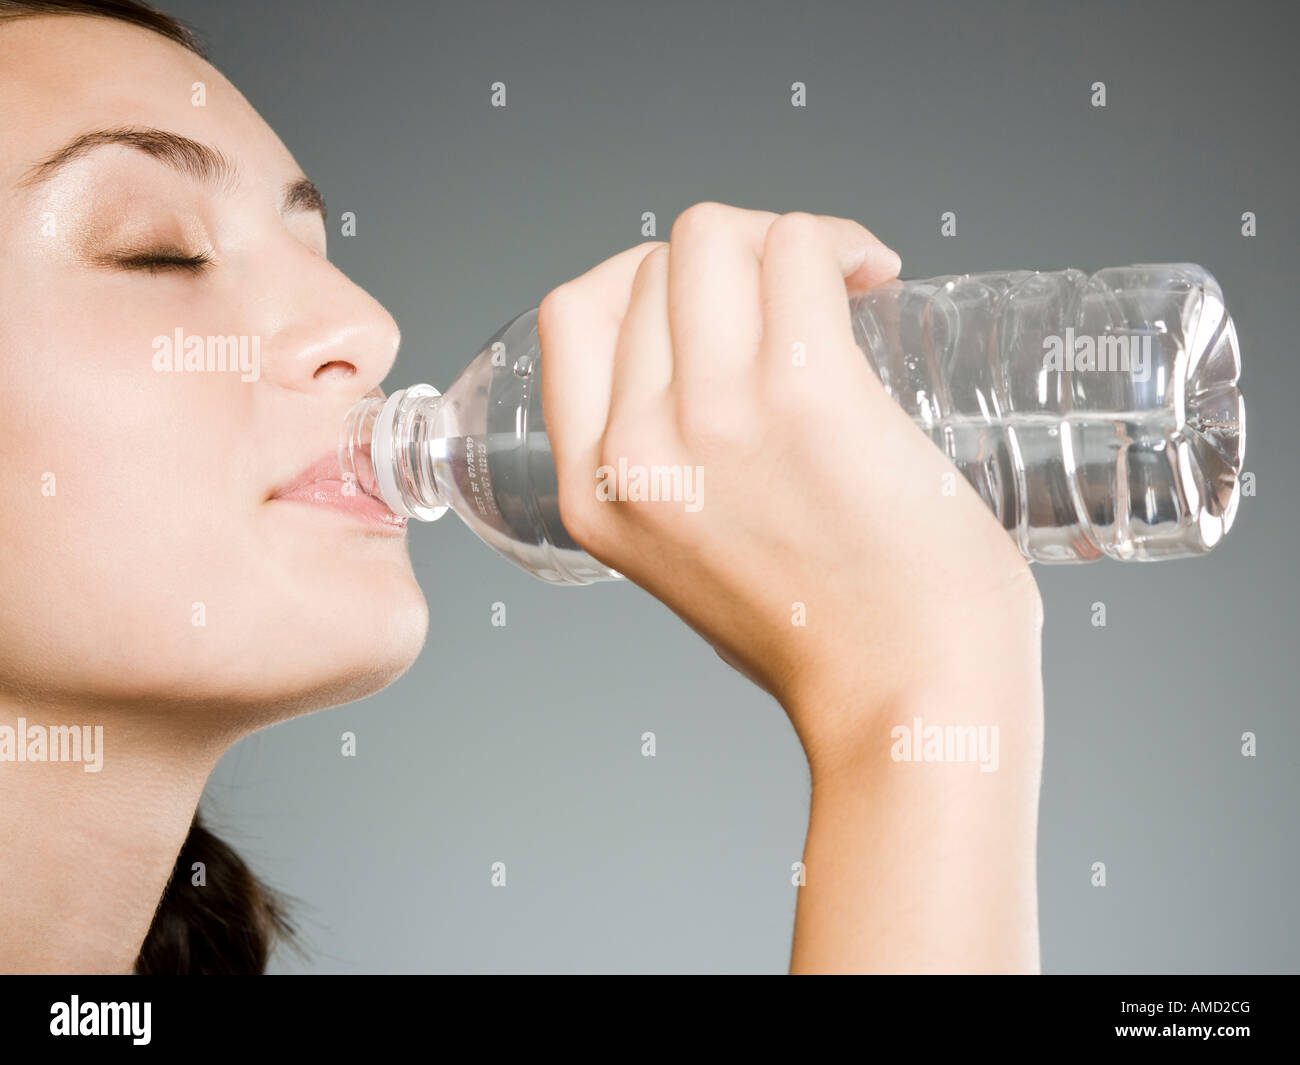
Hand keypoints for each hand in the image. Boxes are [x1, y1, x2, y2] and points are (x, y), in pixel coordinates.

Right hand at [539, 203, 1040, 776]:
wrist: (910, 700)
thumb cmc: (827, 637)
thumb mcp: (691, 556)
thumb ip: (670, 467)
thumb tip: (710, 357)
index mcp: (596, 491)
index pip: (572, 314)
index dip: (643, 281)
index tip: (715, 299)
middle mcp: (636, 447)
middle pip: (650, 264)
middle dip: (730, 257)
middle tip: (801, 294)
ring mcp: (714, 416)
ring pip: (715, 236)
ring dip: (783, 238)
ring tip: (841, 281)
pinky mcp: (804, 393)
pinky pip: (797, 248)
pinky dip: (839, 241)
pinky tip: (876, 277)